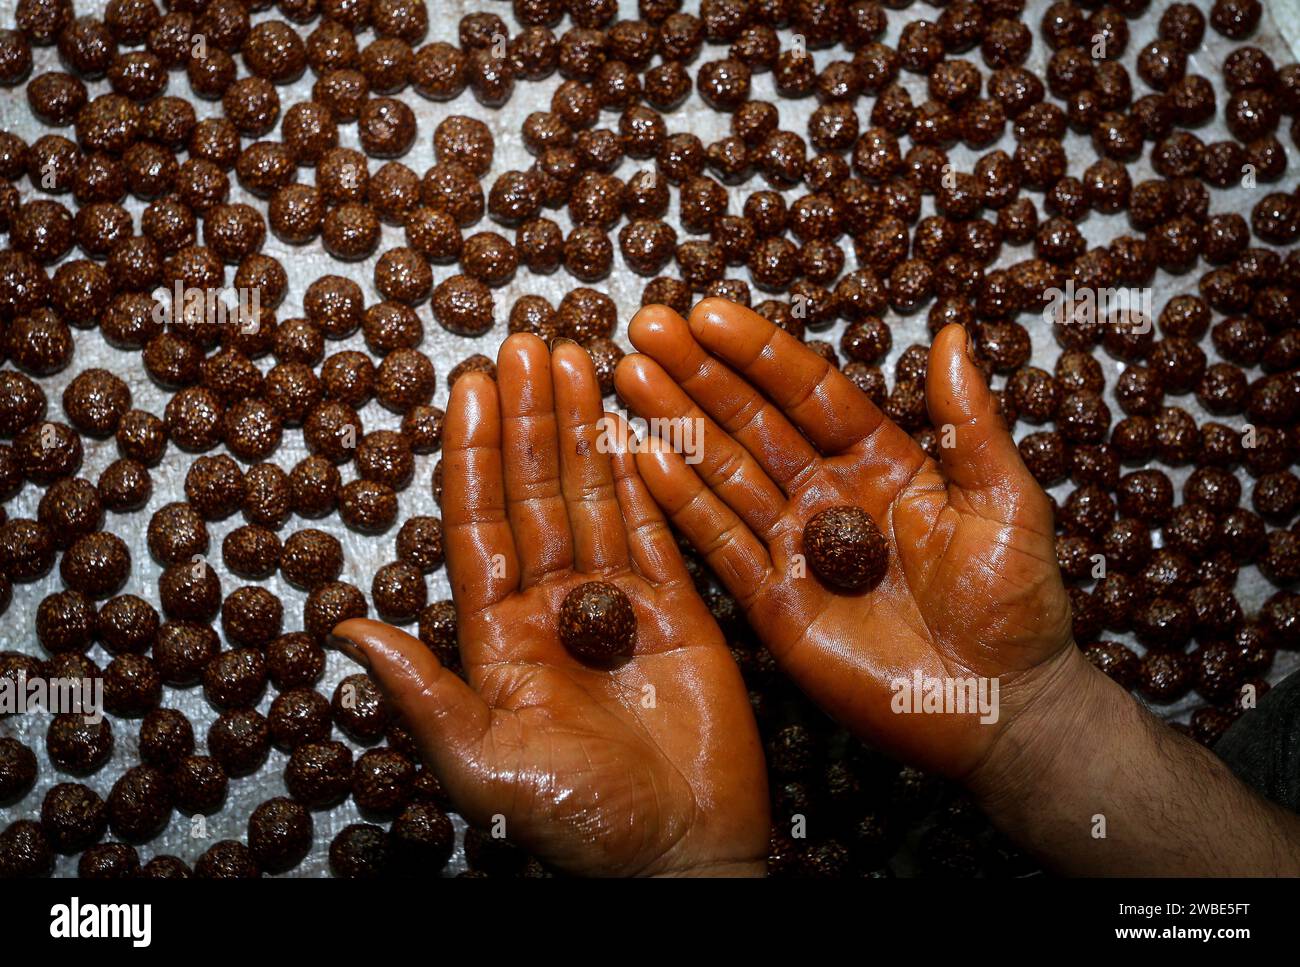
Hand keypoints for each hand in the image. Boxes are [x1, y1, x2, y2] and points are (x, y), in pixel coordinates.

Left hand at [333, 334, 767, 876]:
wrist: (680, 853)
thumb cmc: (581, 823)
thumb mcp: (483, 763)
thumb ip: (421, 693)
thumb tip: (347, 632)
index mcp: (499, 639)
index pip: (479, 524)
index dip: (473, 454)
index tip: (469, 387)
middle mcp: (554, 609)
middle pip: (535, 494)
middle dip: (528, 419)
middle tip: (523, 345)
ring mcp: (618, 605)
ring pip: (594, 496)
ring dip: (582, 429)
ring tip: (574, 358)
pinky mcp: (679, 610)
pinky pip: (656, 529)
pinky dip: (644, 475)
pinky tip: (630, 424)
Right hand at [613, 299, 1076, 782]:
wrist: (1001, 711)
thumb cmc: (1014, 607)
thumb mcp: (1003, 500)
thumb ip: (968, 421)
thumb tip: (953, 334)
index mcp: (881, 462)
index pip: (808, 392)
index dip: (758, 352)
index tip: (709, 312)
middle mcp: (827, 496)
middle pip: (751, 422)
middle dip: (697, 374)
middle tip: (646, 326)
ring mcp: (795, 547)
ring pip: (722, 472)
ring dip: (675, 424)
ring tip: (627, 376)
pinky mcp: (772, 602)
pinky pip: (718, 542)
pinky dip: (678, 501)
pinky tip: (642, 456)